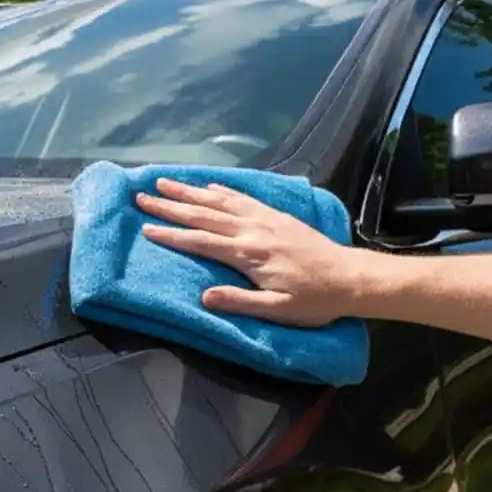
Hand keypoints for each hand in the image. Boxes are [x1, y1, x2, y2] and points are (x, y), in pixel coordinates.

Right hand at [136, 178, 367, 326]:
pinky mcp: (276, 215)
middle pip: (203, 214)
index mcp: (248, 254)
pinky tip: (208, 184)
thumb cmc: (314, 301)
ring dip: (190, 191)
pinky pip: (242, 197)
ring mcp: (264, 218)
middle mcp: (252, 229)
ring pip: (219, 200)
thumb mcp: (277, 310)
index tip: (146, 228)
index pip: (200, 241)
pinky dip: (221, 189)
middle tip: (142, 196)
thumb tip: (204, 297)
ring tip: (164, 182)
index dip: (171, 234)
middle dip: (171, 205)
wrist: (350, 277)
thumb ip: (240, 302)